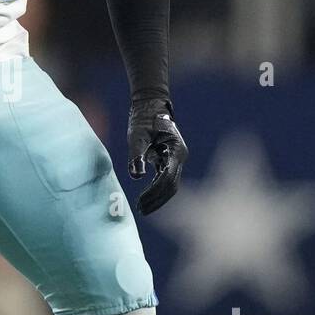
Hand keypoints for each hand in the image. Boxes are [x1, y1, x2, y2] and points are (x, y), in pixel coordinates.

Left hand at [127, 97, 187, 215]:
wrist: (151, 104)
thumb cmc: (143, 118)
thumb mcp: (137, 135)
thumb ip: (136, 155)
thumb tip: (136, 176)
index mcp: (175, 151)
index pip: (168, 178)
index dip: (154, 192)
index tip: (140, 202)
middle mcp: (179, 156)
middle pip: (172, 186)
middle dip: (157, 199)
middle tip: (141, 210)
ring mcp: (175, 159)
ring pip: (170, 184)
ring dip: (157, 197)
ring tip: (141, 208)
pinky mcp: (169, 159)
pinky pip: (165, 179)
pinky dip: (156, 189)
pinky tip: (145, 198)